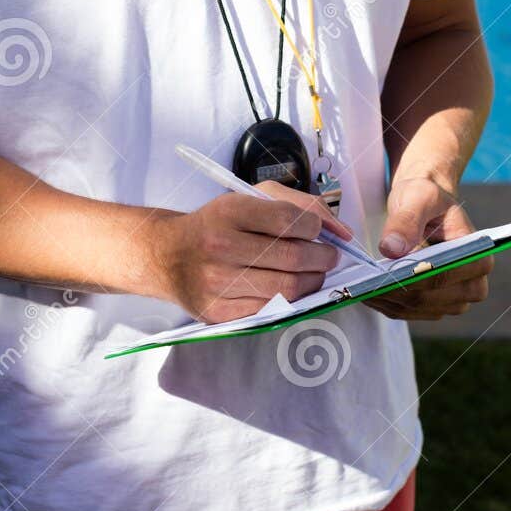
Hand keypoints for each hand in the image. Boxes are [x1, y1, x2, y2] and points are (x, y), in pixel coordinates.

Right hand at [152, 183, 353, 324]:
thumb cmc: (218, 223)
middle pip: (294, 257)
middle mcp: (220, 246)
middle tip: (329, 255)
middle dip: (324, 256)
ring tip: (315, 271)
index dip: (315, 226)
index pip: (289, 220)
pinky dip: (291, 299)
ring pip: (288, 288)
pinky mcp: (218, 312)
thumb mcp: (249, 198)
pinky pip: (272, 309)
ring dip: (314, 280)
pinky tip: (292, 287)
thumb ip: (299, 204)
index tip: (318, 230)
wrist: (169, 256)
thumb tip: (342, 231)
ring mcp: (218, 283)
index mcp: (228, 211)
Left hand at [364, 177, 492, 321]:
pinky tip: (365, 290)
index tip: (385, 273)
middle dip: (395, 290)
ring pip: (415, 308)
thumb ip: (406, 220)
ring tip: (359, 286)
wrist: (423, 206)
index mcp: (478, 257)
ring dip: (386, 299)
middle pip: (429, 297)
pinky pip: (406, 311)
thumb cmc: (426, 198)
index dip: (415, 277)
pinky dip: (384, 303)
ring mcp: (453, 300)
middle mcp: (472, 285)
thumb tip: (391, 249)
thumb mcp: (418, 198)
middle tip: (363, 282)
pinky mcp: (433, 306)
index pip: (445, 275)